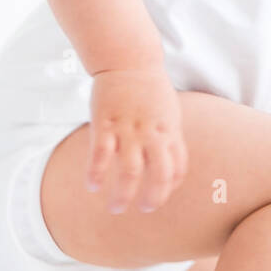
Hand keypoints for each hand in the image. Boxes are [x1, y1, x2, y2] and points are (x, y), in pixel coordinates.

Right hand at [86, 66, 187, 214]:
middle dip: (154, 198)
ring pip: (130, 171)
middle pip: (159, 175)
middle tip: (144, 209)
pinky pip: (100, 155)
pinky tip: (92, 186)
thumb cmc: (150, 89)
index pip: (178, 168)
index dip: (171, 187)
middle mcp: (152, 134)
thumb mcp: (170, 112)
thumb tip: (169, 162)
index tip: (160, 195)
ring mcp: (129, 130)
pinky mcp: (105, 124)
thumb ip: (169, 137)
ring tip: (116, 208)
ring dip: (123, 194)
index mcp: (170, 131)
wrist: (129, 61)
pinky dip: (96, 174)